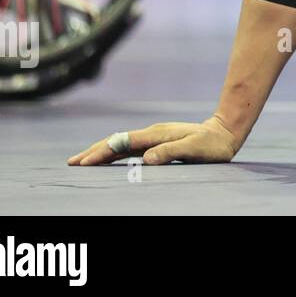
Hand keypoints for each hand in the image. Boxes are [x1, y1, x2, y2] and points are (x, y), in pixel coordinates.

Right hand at [67, 116, 240, 165]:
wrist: (224, 133)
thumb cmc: (211, 145)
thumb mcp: (194, 149)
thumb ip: (171, 152)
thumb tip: (147, 158)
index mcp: (156, 134)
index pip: (123, 143)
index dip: (103, 153)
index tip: (84, 162)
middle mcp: (151, 133)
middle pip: (116, 141)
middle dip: (93, 151)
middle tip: (72, 163)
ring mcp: (153, 136)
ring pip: (120, 143)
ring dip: (100, 151)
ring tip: (81, 161)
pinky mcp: (156, 141)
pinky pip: (129, 146)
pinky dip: (113, 151)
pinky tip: (107, 157)